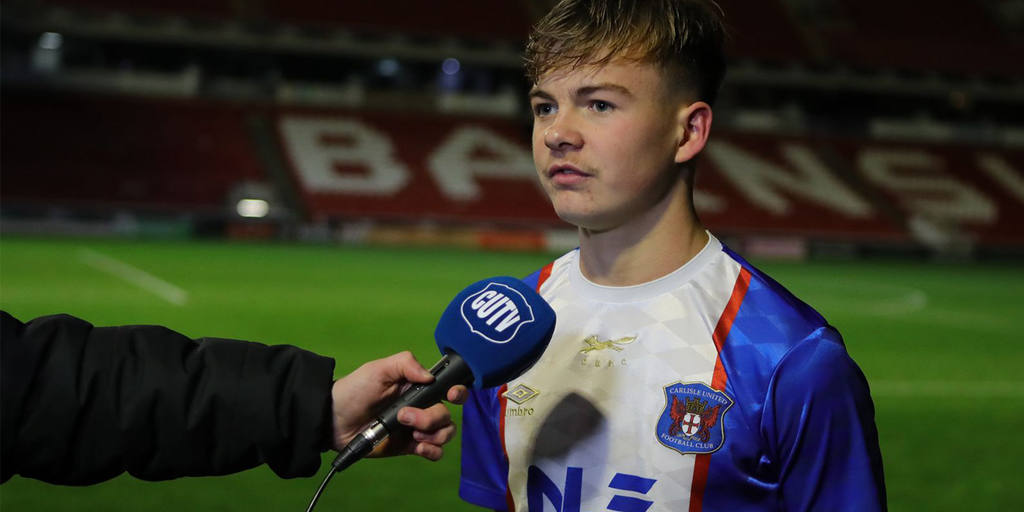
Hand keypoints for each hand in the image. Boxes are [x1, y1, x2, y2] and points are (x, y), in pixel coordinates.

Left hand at [330, 351, 467, 460]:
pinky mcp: (410, 447)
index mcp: (417, 387)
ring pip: (445, 433)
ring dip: (433, 434)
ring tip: (411, 434)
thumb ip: (405, 364)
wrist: (334, 421)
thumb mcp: (378, 370)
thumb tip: (430, 376)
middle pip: (447, 414)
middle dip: (432, 417)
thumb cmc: (355, 390)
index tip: (450, 395)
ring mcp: (417, 428)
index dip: (457, 391)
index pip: (448, 387)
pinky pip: (435, 452)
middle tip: (406, 417)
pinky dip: (432, 450)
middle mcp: (422, 407)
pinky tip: (418, 447)